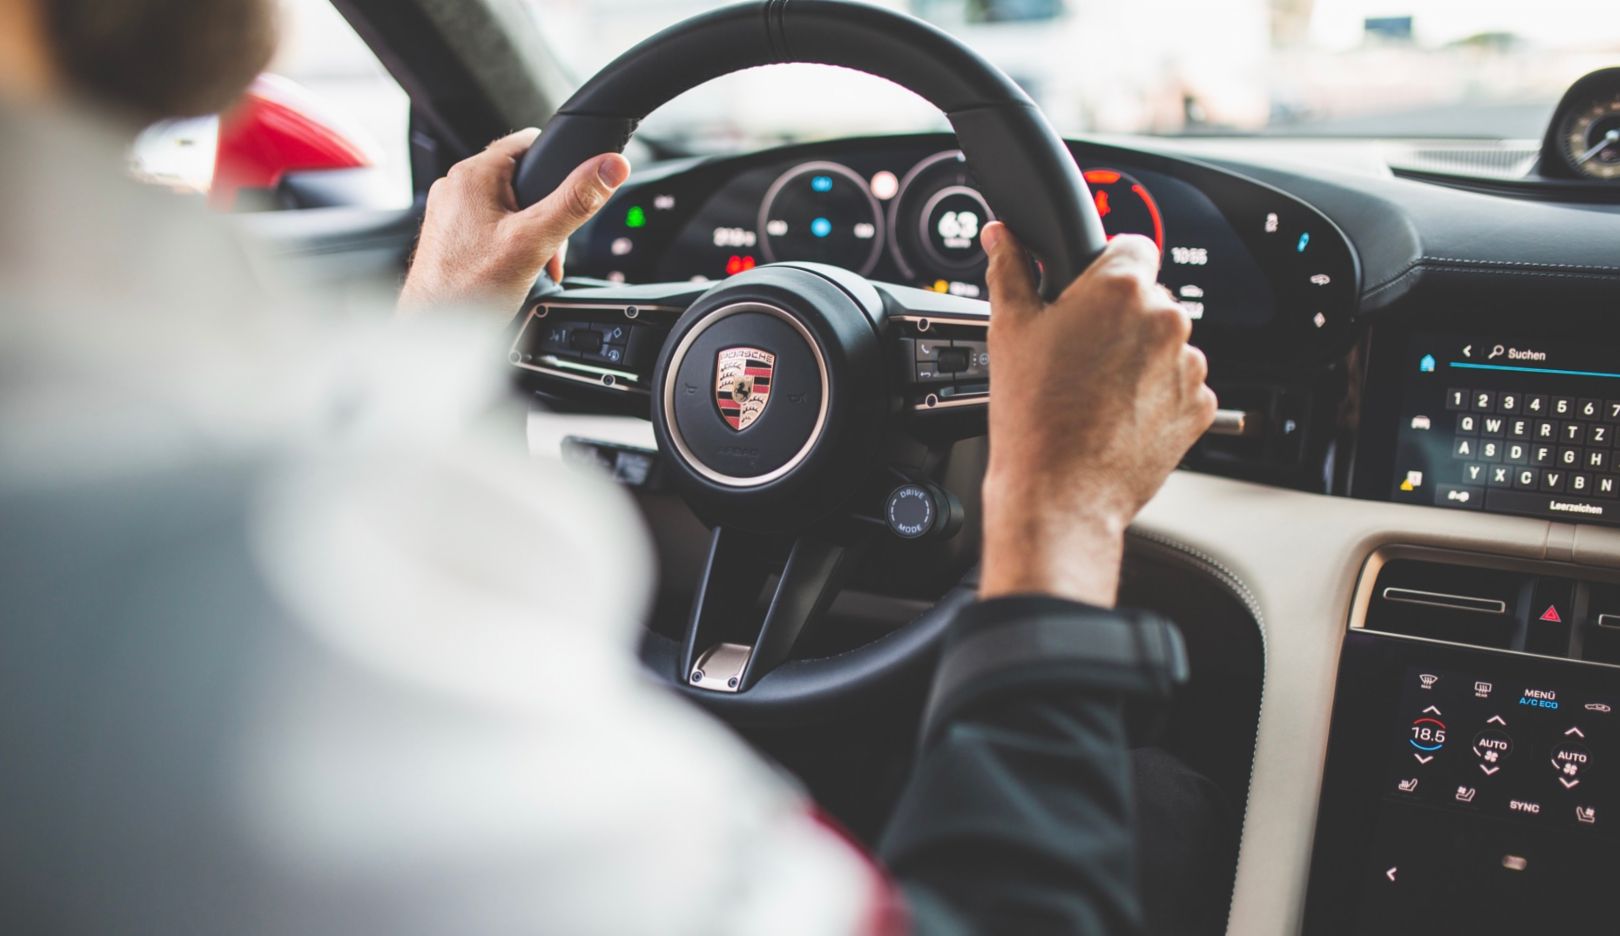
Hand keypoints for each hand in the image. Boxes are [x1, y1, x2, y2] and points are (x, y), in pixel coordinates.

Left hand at [399, 128, 630, 315]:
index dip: (558, 162)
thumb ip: (575, 202)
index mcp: (473, 174)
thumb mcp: (535, 241)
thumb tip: (609, 168)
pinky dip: (511, 245)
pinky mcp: (450, 236)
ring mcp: (450, 213)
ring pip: (508, 207)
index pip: (528, 142)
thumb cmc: (467, 289)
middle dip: (547, 214)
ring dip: (531, 233)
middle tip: (550, 246)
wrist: (434, 330)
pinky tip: (515, 270)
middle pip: (521, 181)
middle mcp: (456, 187)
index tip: (575, 187)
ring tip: (532, 264)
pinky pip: (491, 228)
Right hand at [977, 223, 1215, 606]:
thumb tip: (1002, 236)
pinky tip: (1114, 416)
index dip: (1105, 268)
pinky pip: (1179, 387)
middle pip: (1147, 299)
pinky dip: (1155, 397)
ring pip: (1164, 345)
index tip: (1087, 297)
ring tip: (1094, 392)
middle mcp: (1165, 319)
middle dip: (1118, 320)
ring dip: (1138, 358)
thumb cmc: (1032, 416)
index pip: (1131, 246)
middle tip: (1076, 354)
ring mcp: (1188, 365)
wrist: (1059, 494)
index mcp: (1120, 289)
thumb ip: (1010, 271)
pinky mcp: (1200, 407)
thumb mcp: (1009, 332)